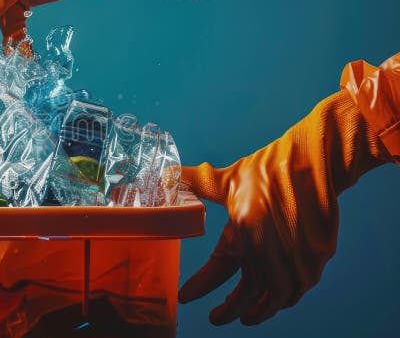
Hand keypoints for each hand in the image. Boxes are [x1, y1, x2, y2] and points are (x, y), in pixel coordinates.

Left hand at [178, 90, 390, 324]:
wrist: (314, 161)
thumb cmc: (267, 169)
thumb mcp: (225, 177)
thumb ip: (193, 181)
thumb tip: (163, 175)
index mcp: (244, 230)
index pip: (218, 269)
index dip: (200, 286)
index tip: (184, 297)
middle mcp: (270, 247)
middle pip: (250, 294)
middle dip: (231, 310)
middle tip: (216, 318)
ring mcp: (297, 254)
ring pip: (277, 297)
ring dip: (260, 310)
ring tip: (245, 316)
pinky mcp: (317, 255)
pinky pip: (299, 287)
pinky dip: (284, 298)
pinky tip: (273, 299)